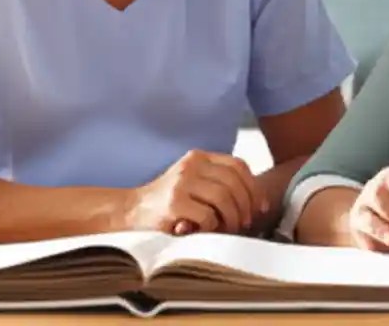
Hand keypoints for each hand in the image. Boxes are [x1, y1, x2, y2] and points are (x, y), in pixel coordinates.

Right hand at [125, 150, 266, 234]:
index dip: (254, 188)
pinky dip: (212, 227)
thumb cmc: (168, 204)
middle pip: (234, 182)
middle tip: (244, 224)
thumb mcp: (195, 184)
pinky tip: (204, 230)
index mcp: (199, 157)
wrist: (129, 212)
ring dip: (232, 218)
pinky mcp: (174, 203)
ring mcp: (181, 183)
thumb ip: (221, 185)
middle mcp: (191, 166)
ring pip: (224, 198)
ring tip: (227, 229)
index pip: (238, 166)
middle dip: (245, 206)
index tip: (259, 208)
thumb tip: (258, 203)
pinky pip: (208, 215)